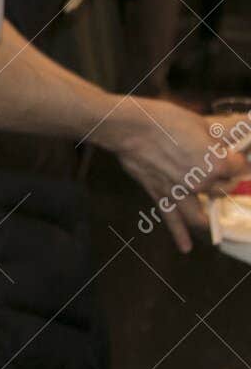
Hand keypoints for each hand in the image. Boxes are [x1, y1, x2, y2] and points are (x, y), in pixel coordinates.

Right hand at [95, 97, 247, 251]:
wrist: (129, 128)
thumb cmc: (165, 120)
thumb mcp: (202, 121)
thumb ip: (229, 129)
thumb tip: (249, 123)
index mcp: (218, 164)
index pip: (241, 167)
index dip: (238, 158)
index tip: (234, 152)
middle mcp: (203, 184)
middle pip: (224, 189)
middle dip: (225, 181)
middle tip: (220, 172)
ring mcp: (182, 194)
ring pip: (202, 215)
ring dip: (210, 218)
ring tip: (215, 221)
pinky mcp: (162, 196)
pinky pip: (172, 220)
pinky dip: (179, 236)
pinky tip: (186, 248)